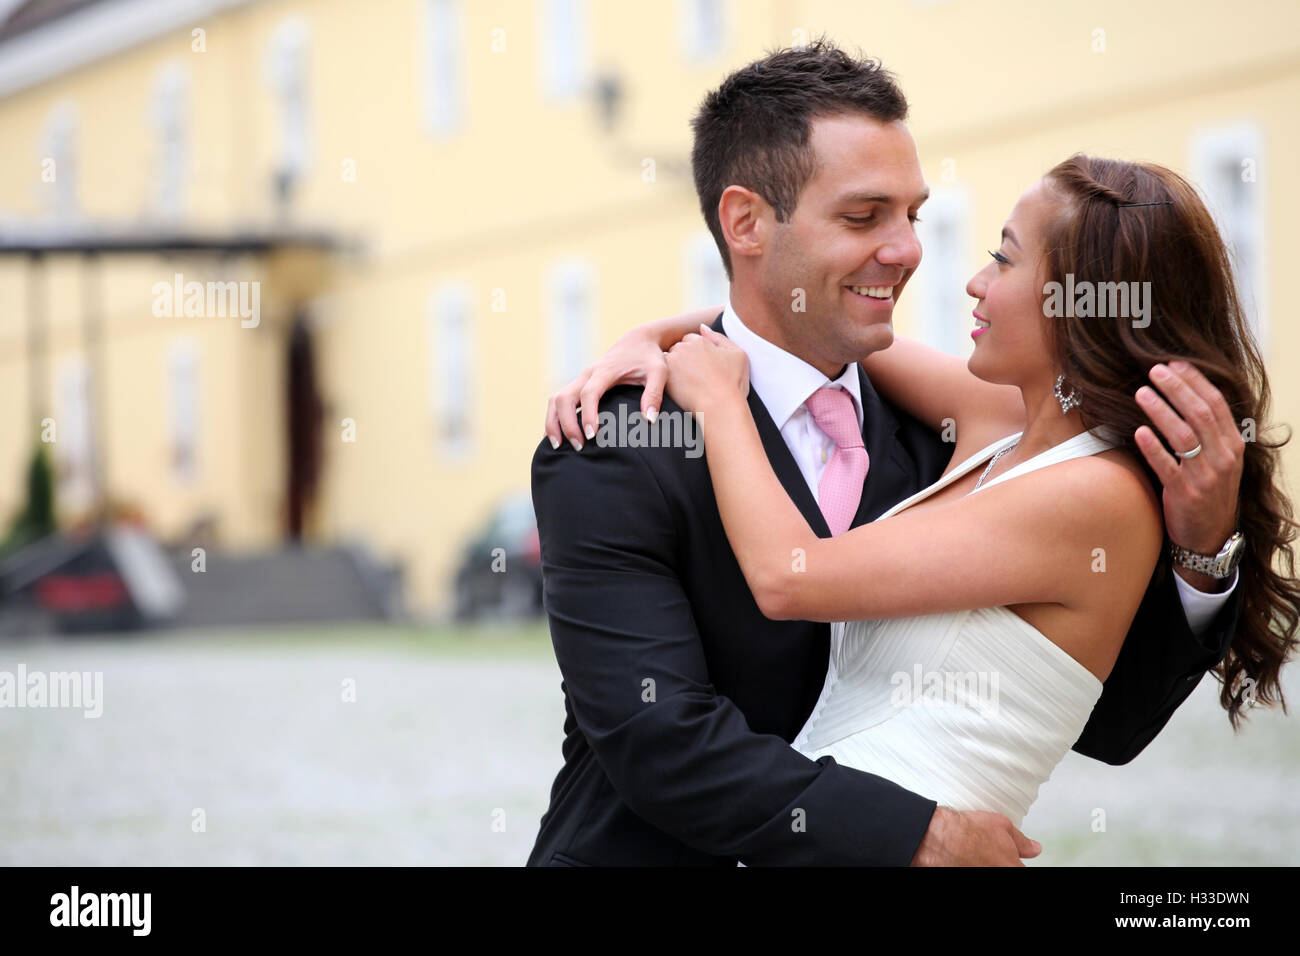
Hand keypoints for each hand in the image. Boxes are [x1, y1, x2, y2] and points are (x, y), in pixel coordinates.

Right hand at [544, 329, 668, 450]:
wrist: (636, 341)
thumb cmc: (648, 358)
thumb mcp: (659, 372)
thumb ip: (654, 394)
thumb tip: (649, 419)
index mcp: (605, 371)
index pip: (589, 393)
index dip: (587, 415)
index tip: (591, 436)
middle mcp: (587, 374)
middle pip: (563, 398)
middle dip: (566, 424)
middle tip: (578, 447)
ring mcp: (580, 380)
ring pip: (555, 400)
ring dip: (553, 423)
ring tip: (558, 447)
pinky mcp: (578, 385)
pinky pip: (558, 402)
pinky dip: (554, 419)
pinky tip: (556, 438)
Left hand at [664, 325, 749, 414]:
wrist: (721, 407)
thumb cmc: (733, 382)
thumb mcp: (738, 354)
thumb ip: (719, 338)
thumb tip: (702, 327)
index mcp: (700, 340)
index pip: (690, 340)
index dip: (696, 353)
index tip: (702, 367)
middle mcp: (683, 347)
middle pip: (678, 349)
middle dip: (683, 359)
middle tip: (695, 377)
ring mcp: (672, 362)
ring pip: (668, 362)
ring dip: (675, 370)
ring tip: (688, 385)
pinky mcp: (664, 378)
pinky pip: (661, 376)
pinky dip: (669, 382)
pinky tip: (681, 391)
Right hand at [910, 806, 1041, 866]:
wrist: (941, 837)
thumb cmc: (969, 831)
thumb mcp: (1003, 826)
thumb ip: (1022, 841)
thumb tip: (1034, 848)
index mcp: (1013, 867)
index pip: (1021, 868)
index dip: (1014, 861)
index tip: (1010, 858)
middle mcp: (998, 874)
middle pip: (1006, 869)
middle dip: (1000, 862)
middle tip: (989, 853)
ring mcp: (980, 876)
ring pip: (987, 869)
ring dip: (984, 863)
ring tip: (975, 855)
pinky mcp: (962, 874)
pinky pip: (972, 868)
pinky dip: (970, 864)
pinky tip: (965, 858)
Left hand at [1133, 360, 1243, 590]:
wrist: (1209, 536)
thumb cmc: (1207, 491)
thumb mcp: (1218, 459)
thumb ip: (1208, 431)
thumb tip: (1184, 393)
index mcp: (1232, 444)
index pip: (1216, 404)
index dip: (1195, 381)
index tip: (1174, 363)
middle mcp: (1223, 457)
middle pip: (1200, 414)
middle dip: (1177, 388)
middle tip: (1154, 370)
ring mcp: (1205, 476)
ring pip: (1184, 436)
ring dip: (1161, 411)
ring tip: (1141, 392)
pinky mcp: (1184, 494)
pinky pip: (1167, 466)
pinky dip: (1153, 447)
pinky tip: (1139, 430)